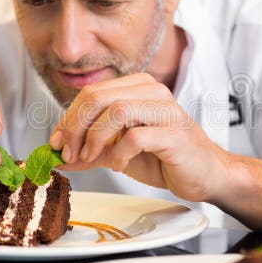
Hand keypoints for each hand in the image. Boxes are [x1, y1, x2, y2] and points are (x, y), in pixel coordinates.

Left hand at [49, 73, 230, 202]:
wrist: (205, 175)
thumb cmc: (166, 158)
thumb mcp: (119, 152)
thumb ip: (90, 151)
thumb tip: (56, 157)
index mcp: (138, 88)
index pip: (91, 93)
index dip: (67, 119)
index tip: (56, 144)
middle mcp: (153, 91)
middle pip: (98, 97)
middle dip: (75, 128)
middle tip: (70, 153)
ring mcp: (166, 110)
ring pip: (115, 111)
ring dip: (95, 139)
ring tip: (93, 159)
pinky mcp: (175, 133)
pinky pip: (135, 136)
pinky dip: (120, 154)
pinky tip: (120, 165)